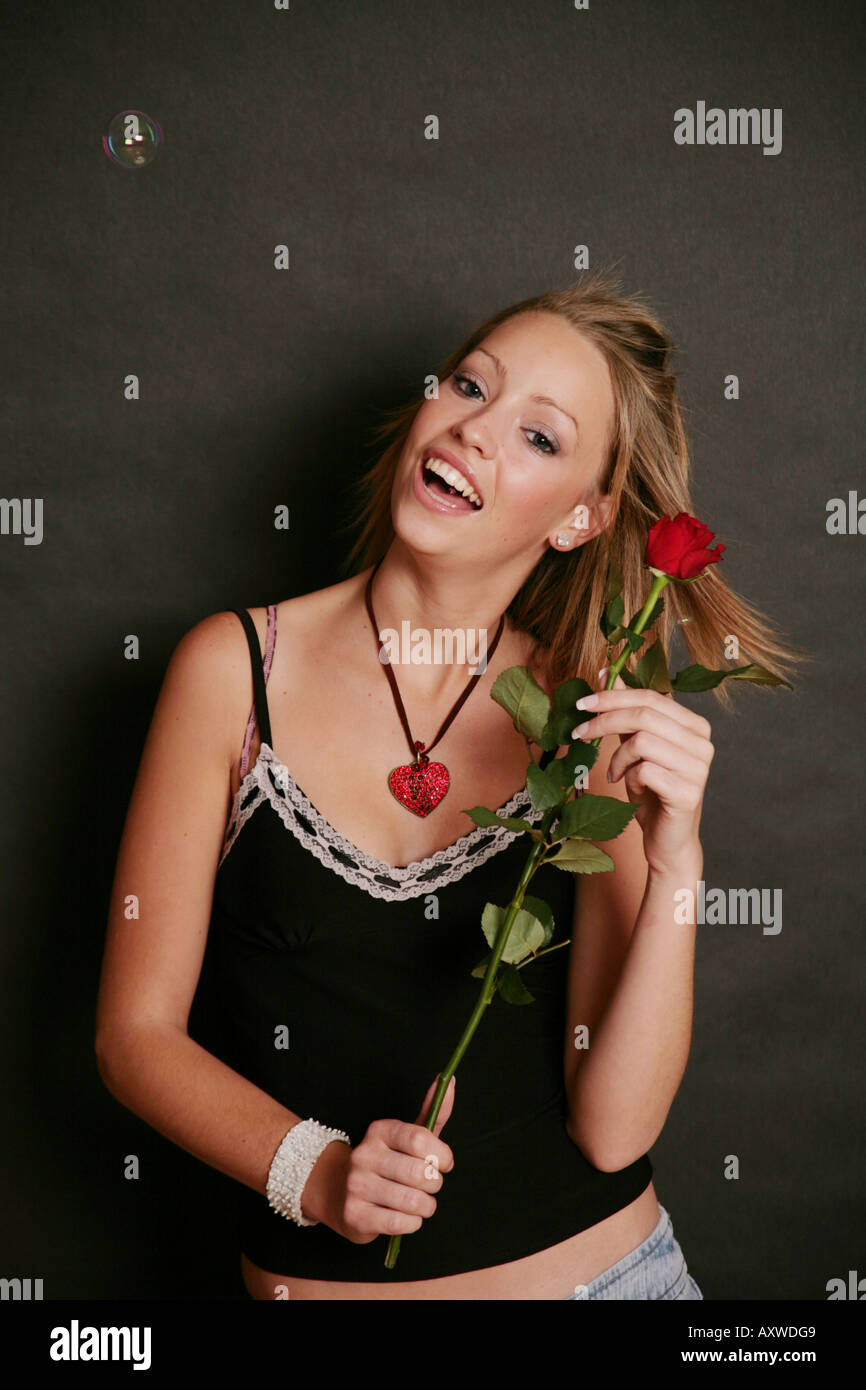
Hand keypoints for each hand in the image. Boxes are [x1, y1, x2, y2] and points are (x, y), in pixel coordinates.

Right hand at [301, 1074, 455, 1243]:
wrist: (340, 1192)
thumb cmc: (388, 1163)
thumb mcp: (409, 1136)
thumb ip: (433, 1112)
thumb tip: (449, 1079)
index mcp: (380, 1131)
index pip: (420, 1139)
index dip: (441, 1155)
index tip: (444, 1163)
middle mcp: (364, 1154)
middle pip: (420, 1173)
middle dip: (434, 1184)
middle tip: (429, 1185)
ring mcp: (357, 1185)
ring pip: (413, 1201)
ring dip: (426, 1206)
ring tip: (419, 1202)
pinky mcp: (355, 1215)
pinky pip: (400, 1223)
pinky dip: (412, 1223)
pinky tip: (405, 1216)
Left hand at [573, 674, 713, 874]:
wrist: (667, 840)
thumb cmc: (651, 791)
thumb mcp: (636, 746)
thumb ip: (626, 711)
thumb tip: (606, 673)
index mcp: (695, 726)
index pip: (651, 697)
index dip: (613, 696)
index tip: (581, 704)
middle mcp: (703, 743)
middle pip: (645, 715)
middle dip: (605, 720)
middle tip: (579, 733)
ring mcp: (699, 768)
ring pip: (642, 741)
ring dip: (617, 756)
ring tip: (614, 772)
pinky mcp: (688, 792)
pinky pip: (644, 770)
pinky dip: (627, 776)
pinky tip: (627, 786)